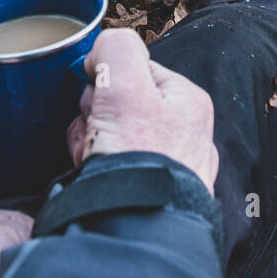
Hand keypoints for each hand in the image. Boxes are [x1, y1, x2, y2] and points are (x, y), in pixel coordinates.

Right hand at [66, 28, 218, 193]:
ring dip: (89, 141)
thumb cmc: (138, 155)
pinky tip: (91, 177)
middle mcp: (185, 134)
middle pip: (121, 104)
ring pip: (112, 136)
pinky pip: (113, 169)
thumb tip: (101, 54)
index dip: (106, 79)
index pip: (135, 70)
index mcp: (188, 102)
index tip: (95, 96)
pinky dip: (94, 170)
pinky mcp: (149, 197)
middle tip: (93, 131)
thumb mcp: (124, 81)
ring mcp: (168, 169)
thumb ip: (115, 47)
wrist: (136, 229)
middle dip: (95, 114)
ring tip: (88, 158)